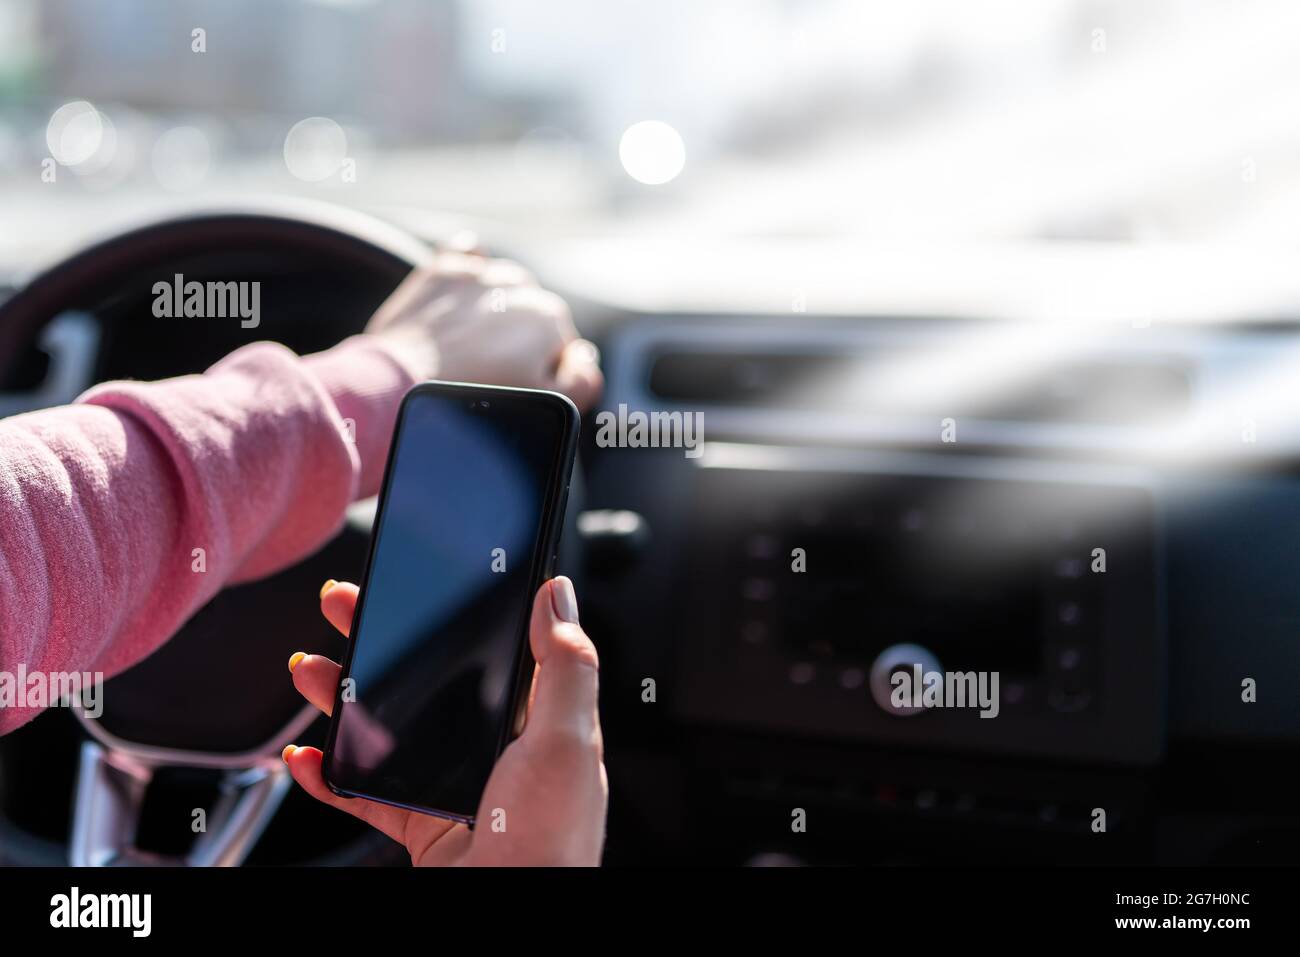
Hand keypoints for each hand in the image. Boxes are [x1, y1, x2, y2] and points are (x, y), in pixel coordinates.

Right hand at [282, 576, 607, 865]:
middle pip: (429, 682)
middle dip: (380, 642)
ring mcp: (456, 790)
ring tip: (309, 670)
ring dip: (342, 700)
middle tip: (342, 605)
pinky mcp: (423, 830)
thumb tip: (559, 595)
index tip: (416, 582)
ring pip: (388, 733)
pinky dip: (329, 777)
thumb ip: (565, 666)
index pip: (493, 651)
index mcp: (538, 724)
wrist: (509, 921)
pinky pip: (366, 796)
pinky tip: (305, 757)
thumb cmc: (551, 846)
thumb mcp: (568, 742)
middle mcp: (498, 754)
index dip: (451, 612)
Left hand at [365, 250, 602, 410]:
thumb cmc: (475, 399)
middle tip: (488, 373)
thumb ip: (584, 381)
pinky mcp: (446, 268)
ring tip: (469, 346)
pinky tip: (464, 293)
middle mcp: (522, 286)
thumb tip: (584, 357)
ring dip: (496, 311)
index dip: (543, 372)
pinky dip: (473, 267)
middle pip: (533, 317)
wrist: (401, 384)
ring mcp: (482, 273)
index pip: (562, 348)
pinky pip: (471, 253)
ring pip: (506, 289)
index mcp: (552, 318)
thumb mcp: (547, 405)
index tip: (514, 387)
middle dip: (518, 341)